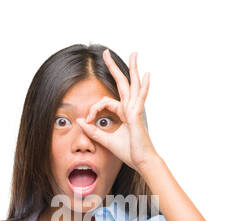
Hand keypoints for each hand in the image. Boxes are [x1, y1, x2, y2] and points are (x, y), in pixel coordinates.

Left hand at [77, 50, 157, 168]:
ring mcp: (135, 110)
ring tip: (134, 53)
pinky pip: (139, 99)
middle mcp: (130, 107)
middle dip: (114, 67)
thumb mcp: (105, 140)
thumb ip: (92, 131)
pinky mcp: (137, 116)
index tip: (86, 120)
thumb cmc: (128, 151)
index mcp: (123, 112)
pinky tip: (147, 75)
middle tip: (106, 53)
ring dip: (133, 69)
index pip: (105, 102)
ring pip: (132, 85)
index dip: (92, 109)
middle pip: (122, 83)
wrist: (141, 161)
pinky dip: (143, 87)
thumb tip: (79, 121)